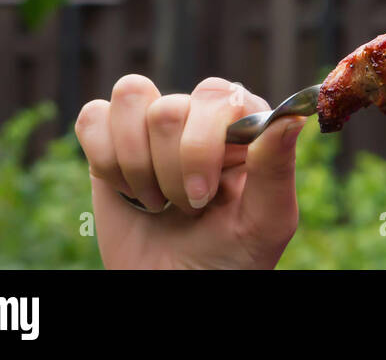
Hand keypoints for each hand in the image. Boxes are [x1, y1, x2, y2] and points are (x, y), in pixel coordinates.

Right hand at [75, 75, 305, 268]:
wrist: (175, 290)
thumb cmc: (230, 257)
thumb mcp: (266, 221)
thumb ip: (277, 168)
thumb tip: (292, 118)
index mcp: (245, 122)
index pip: (218, 96)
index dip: (202, 148)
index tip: (205, 197)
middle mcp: (202, 112)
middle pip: (169, 107)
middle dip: (170, 172)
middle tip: (185, 207)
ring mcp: (155, 122)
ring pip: (131, 95)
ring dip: (136, 163)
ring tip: (157, 199)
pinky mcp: (111, 138)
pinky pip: (92, 116)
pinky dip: (105, 161)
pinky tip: (127, 190)